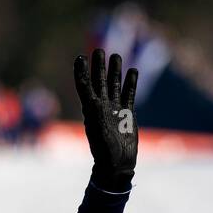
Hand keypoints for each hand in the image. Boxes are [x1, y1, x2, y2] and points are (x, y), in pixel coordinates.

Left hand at [73, 49, 137, 190]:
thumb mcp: (95, 123)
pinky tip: (132, 71)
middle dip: (99, 66)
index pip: (84, 85)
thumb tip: (86, 88)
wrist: (116, 162)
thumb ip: (92, 105)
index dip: (82, 71)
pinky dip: (130, 83)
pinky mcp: (128, 113)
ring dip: (115, 71)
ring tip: (116, 56)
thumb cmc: (103, 145)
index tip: (80, 57)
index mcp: (90, 107)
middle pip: (100, 81)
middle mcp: (102, 106)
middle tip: (99, 50)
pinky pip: (129, 94)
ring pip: (115, 85)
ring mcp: (115, 109)